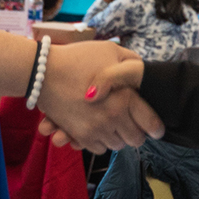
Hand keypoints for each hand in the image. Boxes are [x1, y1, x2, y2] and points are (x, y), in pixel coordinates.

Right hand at [35, 44, 162, 153]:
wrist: (42, 71)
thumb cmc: (77, 57)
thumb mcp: (111, 51)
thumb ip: (132, 63)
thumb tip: (143, 72)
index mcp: (124, 98)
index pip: (151, 124)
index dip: (157, 127)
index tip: (157, 128)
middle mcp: (112, 118)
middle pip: (135, 140)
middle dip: (137, 133)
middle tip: (134, 125)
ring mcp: (95, 130)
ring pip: (117, 145)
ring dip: (118, 136)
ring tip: (114, 124)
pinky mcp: (79, 136)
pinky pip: (98, 148)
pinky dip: (100, 141)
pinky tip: (98, 127)